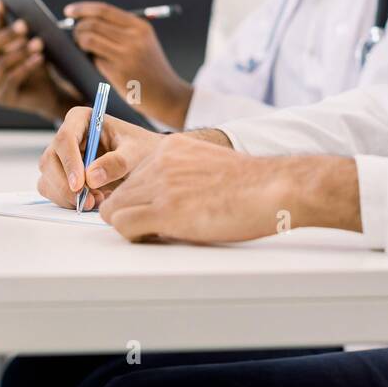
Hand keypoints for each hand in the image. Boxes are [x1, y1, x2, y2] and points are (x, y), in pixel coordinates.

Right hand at [0, 0, 77, 122]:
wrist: (47, 92)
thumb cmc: (32, 65)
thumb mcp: (21, 44)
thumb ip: (8, 26)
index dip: (4, 27)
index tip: (17, 17)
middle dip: (9, 37)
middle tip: (25, 26)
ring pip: (3, 65)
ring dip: (21, 52)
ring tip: (38, 43)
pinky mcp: (3, 99)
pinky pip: (12, 80)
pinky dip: (25, 67)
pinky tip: (38, 59)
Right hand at [36, 108, 166, 210]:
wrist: (144, 160)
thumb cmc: (141, 148)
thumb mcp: (136, 152)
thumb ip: (117, 162)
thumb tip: (91, 177)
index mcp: (82, 119)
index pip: (65, 138)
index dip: (69, 162)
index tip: (80, 184)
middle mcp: (67, 136)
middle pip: (50, 161)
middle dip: (66, 186)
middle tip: (90, 201)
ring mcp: (61, 157)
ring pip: (48, 179)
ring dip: (68, 196)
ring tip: (98, 200)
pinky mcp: (61, 175)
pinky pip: (52, 191)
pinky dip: (68, 201)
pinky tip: (93, 200)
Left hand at [65, 2, 192, 127]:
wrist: (168, 95)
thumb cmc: (150, 69)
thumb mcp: (143, 42)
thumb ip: (120, 31)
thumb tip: (85, 22)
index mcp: (140, 26)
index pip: (104, 10)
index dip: (83, 9)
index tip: (69, 11)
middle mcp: (134, 38)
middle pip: (93, 23)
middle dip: (78, 28)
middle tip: (75, 35)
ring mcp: (126, 55)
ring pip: (88, 39)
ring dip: (79, 42)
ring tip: (82, 48)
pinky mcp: (118, 72)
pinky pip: (93, 59)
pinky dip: (88, 58)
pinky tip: (92, 62)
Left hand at [100, 134, 295, 242]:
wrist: (273, 187)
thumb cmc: (251, 184)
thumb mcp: (206, 164)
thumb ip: (180, 174)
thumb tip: (165, 200)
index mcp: (170, 148)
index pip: (130, 176)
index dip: (139, 200)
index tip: (153, 213)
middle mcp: (159, 161)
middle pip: (118, 194)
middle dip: (132, 215)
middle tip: (155, 230)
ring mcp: (161, 184)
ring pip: (114, 210)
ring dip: (131, 227)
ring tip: (160, 235)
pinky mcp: (166, 210)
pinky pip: (123, 226)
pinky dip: (134, 237)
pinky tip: (159, 238)